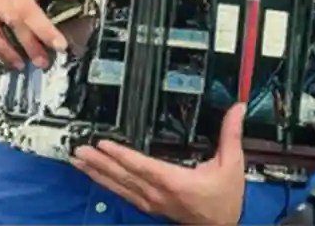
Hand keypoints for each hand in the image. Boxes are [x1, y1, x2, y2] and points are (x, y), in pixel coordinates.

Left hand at [72, 103, 246, 224]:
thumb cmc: (224, 199)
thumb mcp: (232, 164)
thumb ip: (231, 134)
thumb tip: (236, 108)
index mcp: (175, 181)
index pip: (141, 165)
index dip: (120, 154)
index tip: (103, 143)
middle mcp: (158, 193)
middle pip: (123, 176)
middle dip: (99, 162)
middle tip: (79, 149)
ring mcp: (151, 202)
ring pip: (118, 186)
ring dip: (97, 173)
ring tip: (77, 160)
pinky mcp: (149, 206)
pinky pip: (122, 193)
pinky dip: (106, 183)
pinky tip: (94, 175)